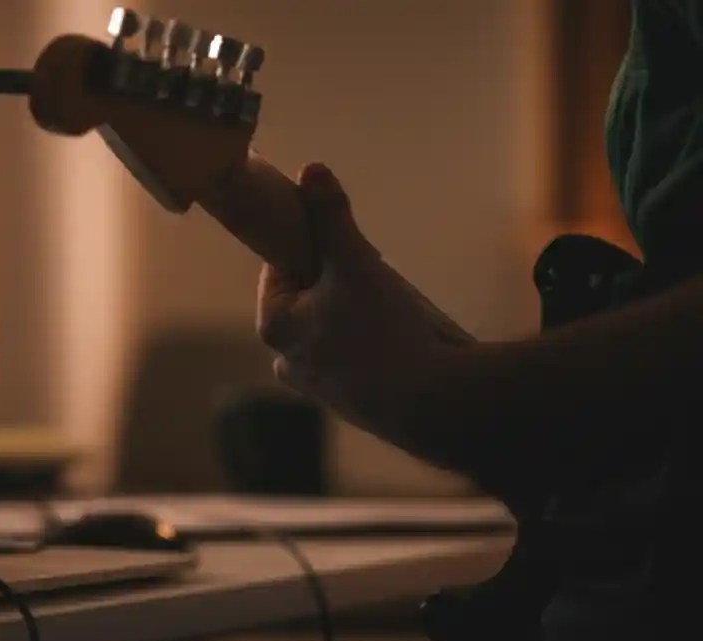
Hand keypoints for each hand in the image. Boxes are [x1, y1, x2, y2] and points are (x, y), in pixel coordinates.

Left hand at [257, 163, 468, 433]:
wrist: (432, 406)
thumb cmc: (383, 330)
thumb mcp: (356, 262)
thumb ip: (332, 217)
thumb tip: (311, 170)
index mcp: (274, 327)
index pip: (279, 268)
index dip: (312, 248)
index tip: (343, 243)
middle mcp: (287, 361)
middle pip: (309, 299)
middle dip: (340, 282)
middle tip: (375, 276)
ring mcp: (318, 387)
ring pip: (334, 329)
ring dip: (359, 313)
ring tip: (395, 310)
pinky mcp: (351, 404)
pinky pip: (357, 358)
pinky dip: (375, 344)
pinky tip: (404, 340)